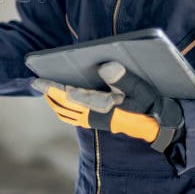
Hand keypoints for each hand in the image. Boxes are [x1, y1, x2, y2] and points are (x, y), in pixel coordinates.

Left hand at [31, 62, 183, 151]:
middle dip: (48, 95)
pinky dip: (64, 110)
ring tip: (47, 91)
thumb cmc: (148, 105)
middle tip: (37, 83)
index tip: (36, 81)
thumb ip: (122, 78)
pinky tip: (64, 102)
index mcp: (99, 107)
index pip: (67, 96)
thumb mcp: (139, 89)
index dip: (50, 88)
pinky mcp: (98, 124)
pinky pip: (73, 118)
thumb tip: (104, 66)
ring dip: (54, 103)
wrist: (157, 127)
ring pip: (65, 114)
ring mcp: (94, 122)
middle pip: (62, 106)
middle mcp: (93, 116)